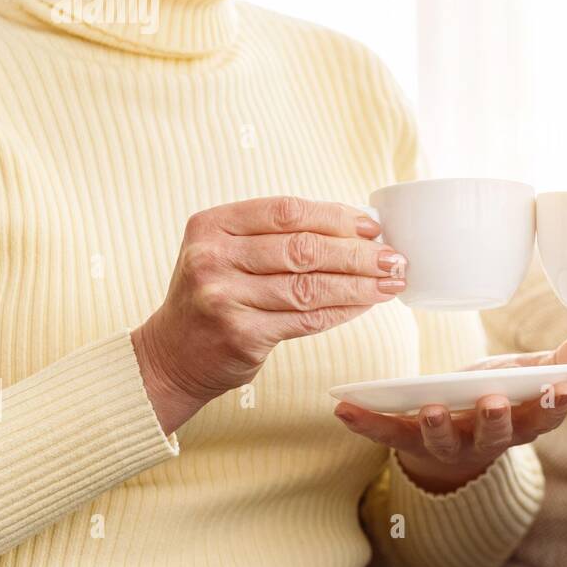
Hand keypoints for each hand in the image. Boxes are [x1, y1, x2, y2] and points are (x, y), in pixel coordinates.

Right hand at [132, 196, 407, 434]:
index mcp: (211, 225)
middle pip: (303, 249)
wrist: (172, 355)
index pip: (286, 211)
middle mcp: (212, 258)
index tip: (371, 225)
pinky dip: (342, 310)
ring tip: (391, 281)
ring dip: (359, 284)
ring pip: (310, 286)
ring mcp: (224, 298)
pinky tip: (365, 304)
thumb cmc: (215, 294)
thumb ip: (277, 235)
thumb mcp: (228, 251)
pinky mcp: (241, 335)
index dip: (335, 216)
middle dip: (357, 252)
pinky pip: (306, 319)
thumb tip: (358, 226)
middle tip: (393, 257)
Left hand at [333, 329, 566, 492]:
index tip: (561, 388)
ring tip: (431, 408)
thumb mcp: (527, 371)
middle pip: (495, 434)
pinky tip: (344, 406)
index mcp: (521, 421)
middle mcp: (487, 439)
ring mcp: (448, 443)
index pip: (542, 417)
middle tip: (494, 401)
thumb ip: (557, 359)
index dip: (553, 406)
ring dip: (438, 426)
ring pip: (444, 441)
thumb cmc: (496, 389)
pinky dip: (365, 422)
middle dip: (495, 419)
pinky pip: (387, 434)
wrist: (455, 424)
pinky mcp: (410, 440)